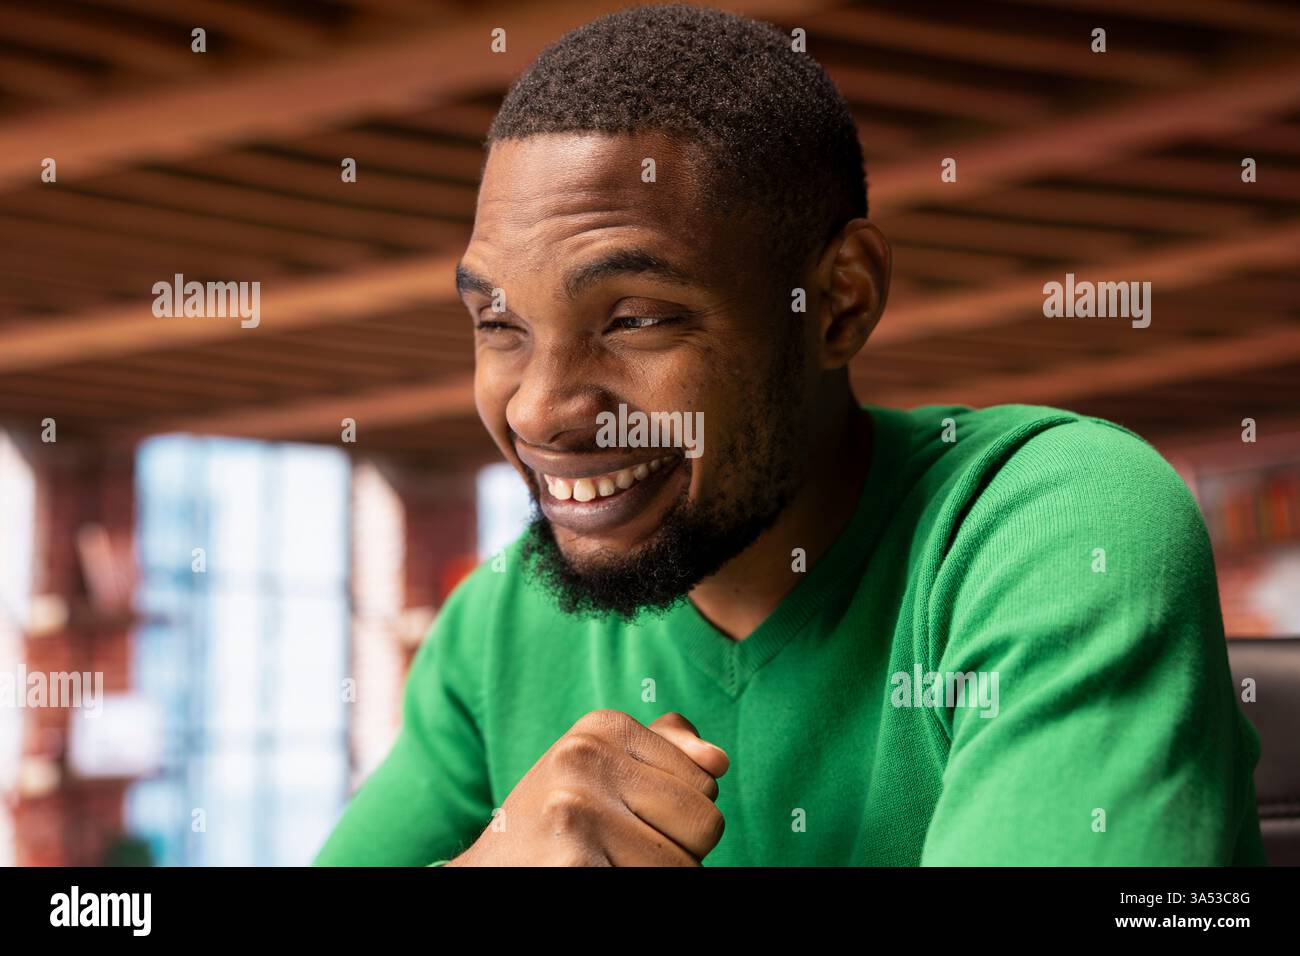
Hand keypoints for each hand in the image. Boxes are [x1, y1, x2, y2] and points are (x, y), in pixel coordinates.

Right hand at [446, 709, 728, 865]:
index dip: (676, 818)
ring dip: (651, 878)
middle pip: (705, 823)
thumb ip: (666, 753)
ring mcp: (575, 809)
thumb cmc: (556, 825)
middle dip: (675, 851)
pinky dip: (626, 888)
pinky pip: (650, 886)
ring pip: (683, 867)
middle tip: (614, 851)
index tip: (620, 819)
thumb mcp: (602, 771)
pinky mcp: (571, 862)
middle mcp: (584, 757)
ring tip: (601, 865)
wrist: (488, 872)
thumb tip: (718, 760)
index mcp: (602, 727)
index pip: (707, 783)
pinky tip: (586, 876)